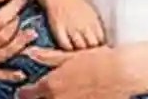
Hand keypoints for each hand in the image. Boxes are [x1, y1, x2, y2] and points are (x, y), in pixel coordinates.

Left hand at [15, 46, 142, 98]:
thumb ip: (48, 57)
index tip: (25, 90)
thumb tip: (30, 53)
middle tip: (40, 94)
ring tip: (60, 94)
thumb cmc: (97, 60)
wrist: (122, 73)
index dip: (24, 92)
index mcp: (51, 85)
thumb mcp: (69, 56)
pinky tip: (74, 96)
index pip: (27, 94)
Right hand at [44, 0, 106, 50]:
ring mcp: (70, 28)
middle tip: (90, 56)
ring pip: (79, 47)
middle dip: (92, 51)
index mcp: (93, 20)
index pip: (101, 39)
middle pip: (92, 45)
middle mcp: (83, 25)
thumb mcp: (91, 12)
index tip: (100, 51)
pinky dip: (68, 49)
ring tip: (80, 55)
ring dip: (81, 52)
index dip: (101, 46)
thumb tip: (103, 40)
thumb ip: (96, 26)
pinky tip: (69, 49)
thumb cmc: (75, 2)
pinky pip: (65, 45)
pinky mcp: (58, 30)